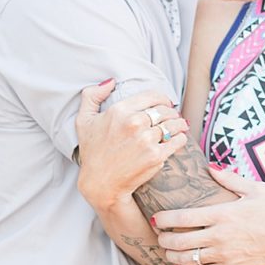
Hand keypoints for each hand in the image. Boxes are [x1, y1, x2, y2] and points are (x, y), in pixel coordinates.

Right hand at [75, 80, 189, 209]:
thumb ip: (92, 96)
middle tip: (172, 117)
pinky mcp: (156, 156)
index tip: (165, 104)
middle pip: (166, 110)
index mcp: (119, 110)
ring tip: (179, 126)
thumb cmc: (92, 152)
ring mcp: (146, 140)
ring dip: (179, 124)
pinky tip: (177, 139)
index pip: (153, 96)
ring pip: (174, 124)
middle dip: (171, 112)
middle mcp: (134, 123)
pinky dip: (181, 138)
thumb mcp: (83, 121)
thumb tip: (110, 81)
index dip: (163, 99)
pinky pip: (178, 140)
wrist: (101, 183)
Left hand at [150, 167, 264, 264]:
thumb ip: (230, 179)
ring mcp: (223, 255)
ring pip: (185, 259)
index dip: (163, 219)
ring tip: (168, 250)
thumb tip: (211, 167)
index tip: (156, 219)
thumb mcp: (256, 190)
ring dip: (171, 255)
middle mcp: (219, 236)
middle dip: (163, 239)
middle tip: (160, 235)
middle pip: (178, 240)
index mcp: (223, 214)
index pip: (182, 217)